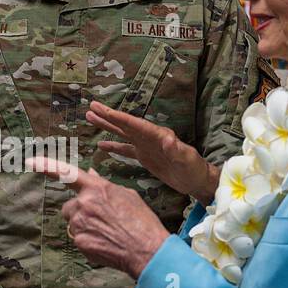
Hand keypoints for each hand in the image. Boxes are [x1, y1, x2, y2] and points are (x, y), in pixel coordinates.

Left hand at [27, 157, 169, 279]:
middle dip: (80, 212)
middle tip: (102, 220)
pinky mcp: (79, 242)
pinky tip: (105, 243)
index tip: (31, 161)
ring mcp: (80, 224)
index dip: (47, 166)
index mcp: (96, 188)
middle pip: (70, 206)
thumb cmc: (141, 222)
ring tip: (107, 232)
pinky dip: (88, 241)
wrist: (147, 250)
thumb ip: (103, 185)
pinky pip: (78, 239)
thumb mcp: (126, 195)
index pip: (66, 173)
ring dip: (84, 226)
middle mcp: (84, 204)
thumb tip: (90, 173)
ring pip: (73, 223)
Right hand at [88, 100, 217, 202]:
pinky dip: (113, 146)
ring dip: (107, 126)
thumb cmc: (194, 168)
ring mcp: (145, 146)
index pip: (134, 124)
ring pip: (122, 134)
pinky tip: (101, 144)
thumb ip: (176, 149)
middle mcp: (149, 137)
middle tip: (91, 107)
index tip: (103, 110)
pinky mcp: (145, 157)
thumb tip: (168, 138)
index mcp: (157, 135)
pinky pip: (125, 150)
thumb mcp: (187, 158)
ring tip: (91, 118)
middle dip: (108, 116)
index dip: (118, 117)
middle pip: (124, 124)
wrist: (196, 180)